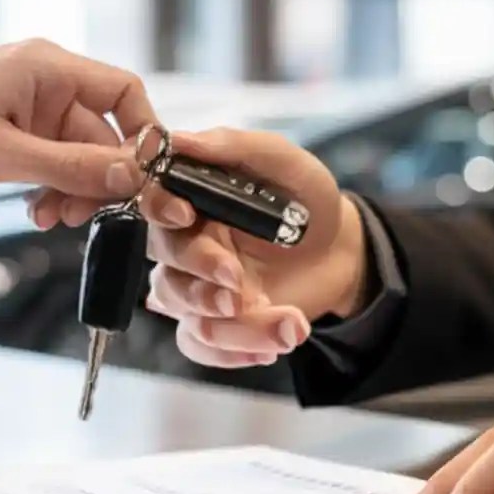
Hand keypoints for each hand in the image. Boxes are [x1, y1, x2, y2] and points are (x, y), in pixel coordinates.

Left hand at [0, 39, 155, 228]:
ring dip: (72, 192)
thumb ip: (70, 165)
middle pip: (103, 135)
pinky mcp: (21, 131)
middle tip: (82, 214)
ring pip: (79, 156)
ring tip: (51, 216)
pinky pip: (55, 163)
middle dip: (96, 180)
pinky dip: (52, 189)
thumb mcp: (4, 154)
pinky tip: (36, 209)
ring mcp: (34, 109)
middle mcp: (47, 84)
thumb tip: (128, 175)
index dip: (143, 132)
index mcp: (48, 69)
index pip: (123, 91)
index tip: (141, 177)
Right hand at [140, 129, 369, 367]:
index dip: (160, 210)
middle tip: (240, 283)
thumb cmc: (307, 199)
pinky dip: (231, 353)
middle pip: (165, 266)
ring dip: (234, 326)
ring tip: (290, 324)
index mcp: (192, 199)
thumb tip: (179, 139)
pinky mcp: (213, 322)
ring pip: (186, 314)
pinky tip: (272, 345)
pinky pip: (198, 345)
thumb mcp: (284, 162)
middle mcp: (185, 244)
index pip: (153, 204)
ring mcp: (197, 287)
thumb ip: (234, 147)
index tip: (187, 215)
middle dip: (202, 278)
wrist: (340, 250)